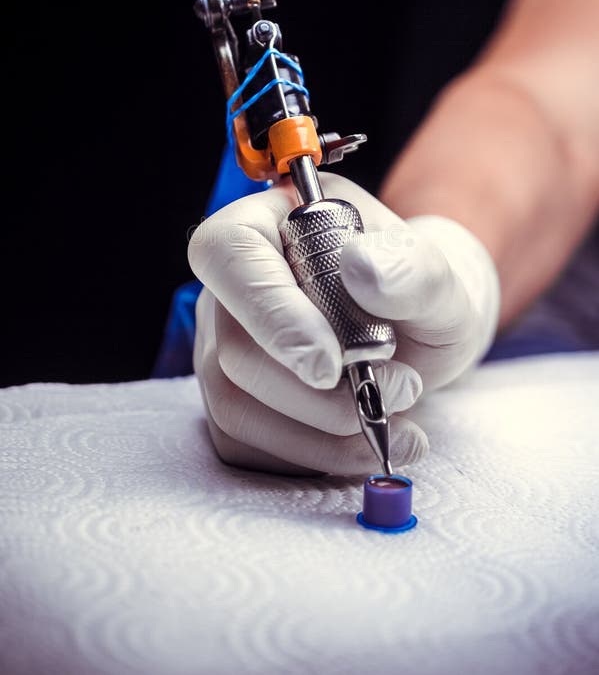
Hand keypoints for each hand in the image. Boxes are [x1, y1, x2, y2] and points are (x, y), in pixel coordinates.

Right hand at [188, 173, 499, 475]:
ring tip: (396, 415)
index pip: (229, 253)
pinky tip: (367, 442)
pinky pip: (246, 443)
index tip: (330, 365)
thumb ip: (411, 270)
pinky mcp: (233, 399)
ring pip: (235, 404)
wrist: (416, 334)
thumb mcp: (437, 278)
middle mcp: (231, 284)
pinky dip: (313, 456)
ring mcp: (223, 343)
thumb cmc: (417, 293)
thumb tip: (361, 269)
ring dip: (322, 430)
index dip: (270, 312)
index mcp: (268, 222)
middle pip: (234, 347)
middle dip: (319, 392)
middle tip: (401, 388)